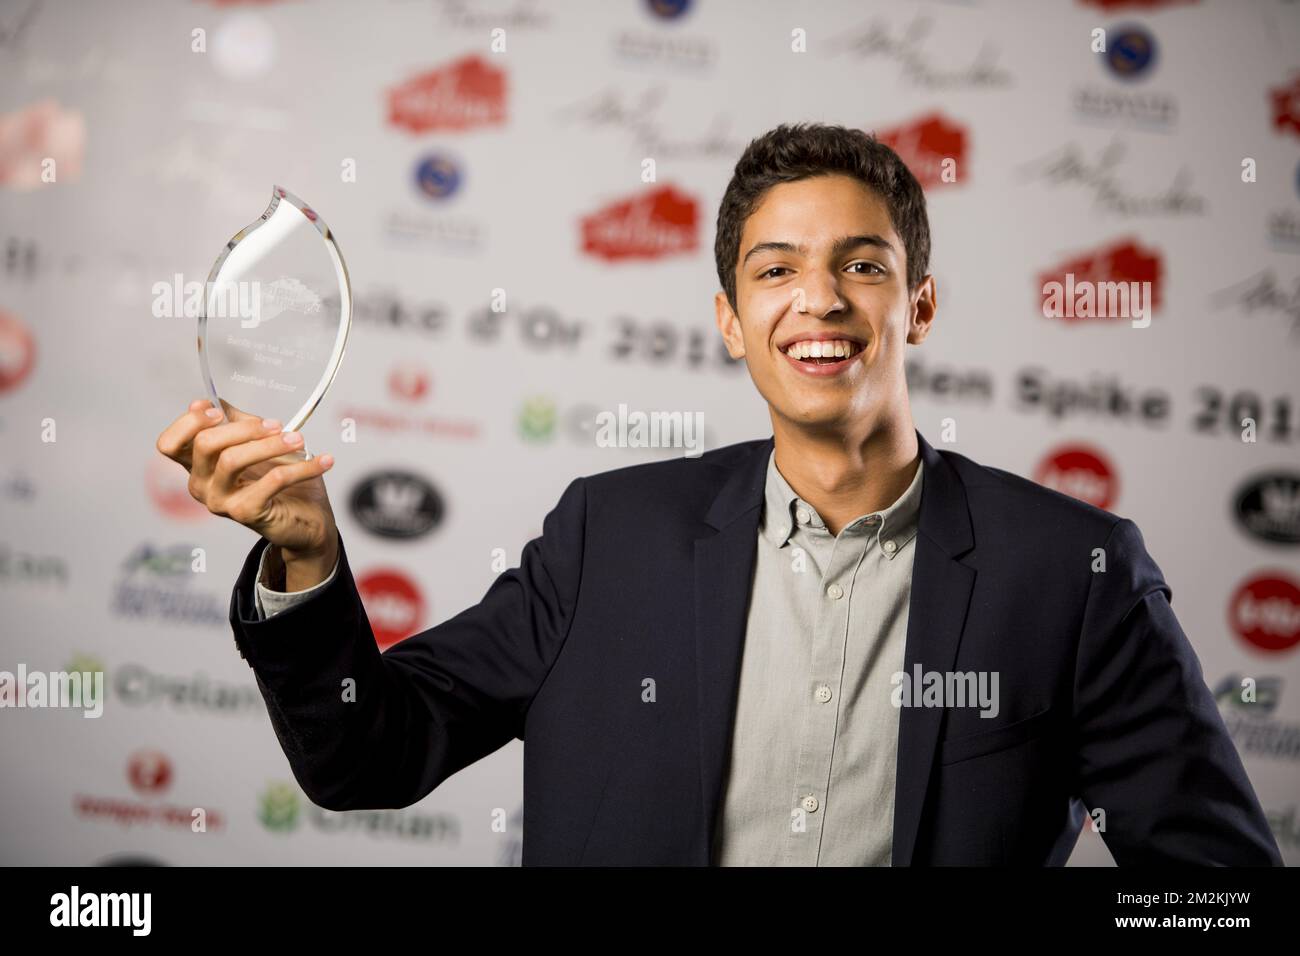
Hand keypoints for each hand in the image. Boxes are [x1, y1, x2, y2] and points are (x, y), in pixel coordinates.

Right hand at [156, 400, 338, 580]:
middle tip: (277, 425)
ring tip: (299, 440)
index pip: (169, 444)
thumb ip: (235, 424)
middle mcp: (201, 485)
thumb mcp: (256, 444)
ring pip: (233, 460)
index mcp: (198, 465)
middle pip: (205, 444)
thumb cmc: (278, 480)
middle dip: (244, 428)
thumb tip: (214, 402)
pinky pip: (272, 479)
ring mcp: (220, 501)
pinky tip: (324, 461)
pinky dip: (302, 467)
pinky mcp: (245, 513)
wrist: (305, 520)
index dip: (189, 422)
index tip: (218, 411)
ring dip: (271, 444)